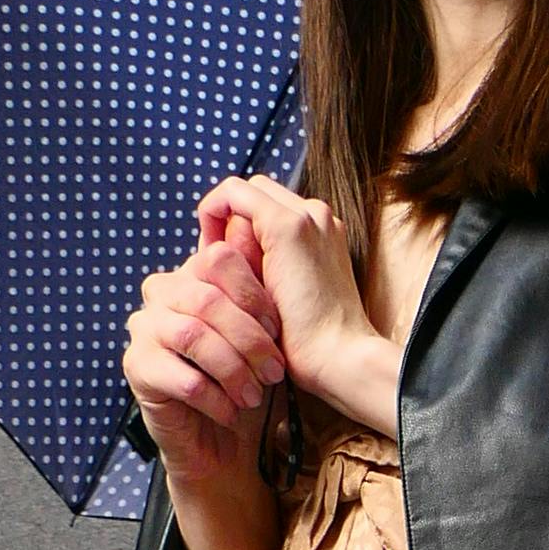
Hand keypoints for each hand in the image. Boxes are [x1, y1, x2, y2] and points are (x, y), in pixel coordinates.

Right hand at [123, 231, 285, 494]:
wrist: (228, 441)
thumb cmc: (250, 379)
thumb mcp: (264, 333)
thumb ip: (260, 284)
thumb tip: (255, 229)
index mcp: (193, 275)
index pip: (218, 258)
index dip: (254, 293)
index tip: (280, 331)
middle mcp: (162, 293)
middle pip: (206, 298)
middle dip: (248, 337)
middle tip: (274, 370)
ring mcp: (143, 328)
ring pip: (193, 334)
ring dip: (233, 368)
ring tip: (255, 393)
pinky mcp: (136, 367)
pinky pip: (180, 375)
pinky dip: (215, 397)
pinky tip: (232, 410)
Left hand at [200, 174, 401, 437]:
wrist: (339, 358)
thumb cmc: (311, 344)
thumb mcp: (282, 297)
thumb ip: (263, 270)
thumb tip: (222, 255)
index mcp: (322, 232)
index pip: (269, 206)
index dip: (240, 224)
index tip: (224, 262)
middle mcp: (318, 216)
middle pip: (257, 192)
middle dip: (229, 216)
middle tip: (211, 256)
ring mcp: (307, 217)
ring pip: (246, 190)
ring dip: (222, 217)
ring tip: (212, 258)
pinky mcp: (289, 227)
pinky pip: (234, 196)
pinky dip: (213, 213)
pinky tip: (209, 251)